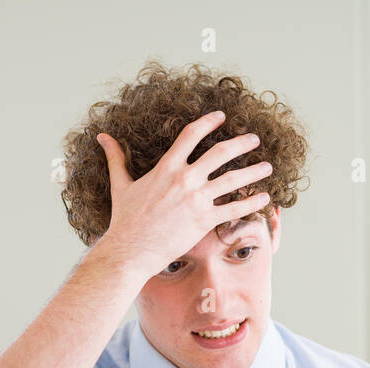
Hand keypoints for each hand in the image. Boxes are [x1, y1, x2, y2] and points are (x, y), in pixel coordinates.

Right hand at [94, 111, 272, 274]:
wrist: (131, 249)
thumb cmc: (125, 219)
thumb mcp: (121, 183)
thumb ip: (116, 157)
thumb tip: (102, 137)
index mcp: (166, 166)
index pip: (191, 134)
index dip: (208, 122)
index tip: (221, 116)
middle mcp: (184, 179)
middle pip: (220, 153)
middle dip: (241, 144)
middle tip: (255, 139)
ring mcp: (196, 199)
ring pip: (233, 180)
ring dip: (253, 172)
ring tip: (267, 166)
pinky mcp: (204, 220)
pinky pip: (234, 208)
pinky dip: (252, 202)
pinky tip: (265, 198)